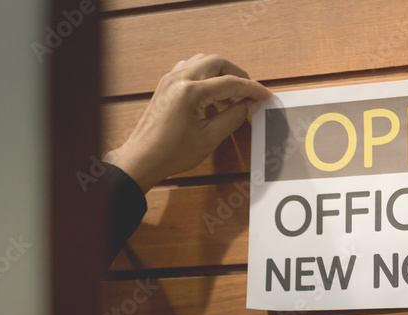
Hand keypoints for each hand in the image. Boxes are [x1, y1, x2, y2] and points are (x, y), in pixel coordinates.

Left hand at [104, 54, 271, 192]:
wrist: (143, 159)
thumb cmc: (171, 152)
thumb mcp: (209, 138)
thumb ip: (234, 117)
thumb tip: (251, 105)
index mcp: (191, 91)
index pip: (230, 82)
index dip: (251, 89)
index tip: (264, 96)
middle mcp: (180, 78)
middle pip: (218, 62)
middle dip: (237, 74)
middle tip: (249, 92)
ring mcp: (170, 79)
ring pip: (203, 62)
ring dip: (220, 73)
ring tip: (231, 95)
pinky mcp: (166, 85)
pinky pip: (190, 69)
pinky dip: (205, 76)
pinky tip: (211, 96)